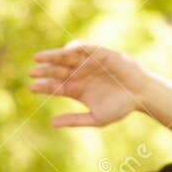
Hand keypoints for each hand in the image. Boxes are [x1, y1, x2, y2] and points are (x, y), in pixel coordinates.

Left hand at [29, 41, 149, 127]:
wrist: (140, 95)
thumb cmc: (119, 108)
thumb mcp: (95, 118)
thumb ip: (74, 120)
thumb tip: (52, 123)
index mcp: (77, 90)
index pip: (56, 87)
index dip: (44, 86)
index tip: (31, 88)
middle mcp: (80, 75)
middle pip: (58, 71)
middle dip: (45, 71)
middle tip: (31, 72)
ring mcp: (89, 64)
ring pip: (67, 58)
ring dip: (54, 57)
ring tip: (40, 58)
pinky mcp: (100, 54)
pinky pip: (85, 48)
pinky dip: (75, 48)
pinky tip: (64, 51)